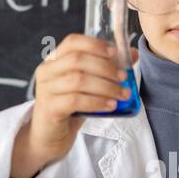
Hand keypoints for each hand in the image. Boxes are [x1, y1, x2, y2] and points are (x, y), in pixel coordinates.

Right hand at [11, 34, 137, 177]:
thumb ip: (106, 68)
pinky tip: (111, 105)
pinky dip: (97, 101)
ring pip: (78, 80)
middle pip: (77, 60)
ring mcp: (46, 89)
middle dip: (105, 67)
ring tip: (122, 94)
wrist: (50, 135)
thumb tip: (132, 54)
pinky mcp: (49, 108)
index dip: (95, 44)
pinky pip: (76, 100)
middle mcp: (47, 71)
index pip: (72, 42)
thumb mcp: (88, 85)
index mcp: (55, 60)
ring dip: (105, 86)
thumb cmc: (70, 107)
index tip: (114, 52)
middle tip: (124, 78)